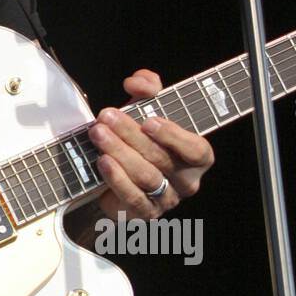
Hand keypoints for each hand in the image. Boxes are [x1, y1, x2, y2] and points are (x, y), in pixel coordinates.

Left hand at [88, 68, 214, 221]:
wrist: (118, 176)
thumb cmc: (139, 139)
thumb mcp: (145, 108)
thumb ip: (148, 88)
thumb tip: (138, 82)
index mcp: (196, 157)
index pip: (197, 150)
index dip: (174, 136)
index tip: (149, 120)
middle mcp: (187, 181)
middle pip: (161, 158)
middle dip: (131, 134)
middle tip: (106, 116)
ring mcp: (167, 200)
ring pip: (146, 176)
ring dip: (119, 152)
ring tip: (98, 133)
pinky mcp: (145, 213)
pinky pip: (132, 197)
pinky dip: (116, 178)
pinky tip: (103, 161)